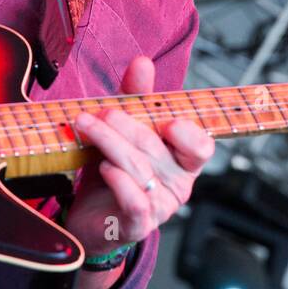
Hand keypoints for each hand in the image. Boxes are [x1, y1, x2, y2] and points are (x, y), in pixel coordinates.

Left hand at [63, 55, 215, 255]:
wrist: (91, 215)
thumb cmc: (115, 168)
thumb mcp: (125, 129)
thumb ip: (136, 98)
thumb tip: (142, 62)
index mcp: (184, 160)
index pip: (201, 146)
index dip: (186, 133)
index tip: (164, 119)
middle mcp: (177, 185)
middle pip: (156, 149)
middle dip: (125, 126)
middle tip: (101, 112)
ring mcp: (160, 208)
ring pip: (139, 170)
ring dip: (109, 143)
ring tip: (86, 127)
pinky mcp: (137, 226)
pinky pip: (135, 203)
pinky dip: (119, 181)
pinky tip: (104, 167)